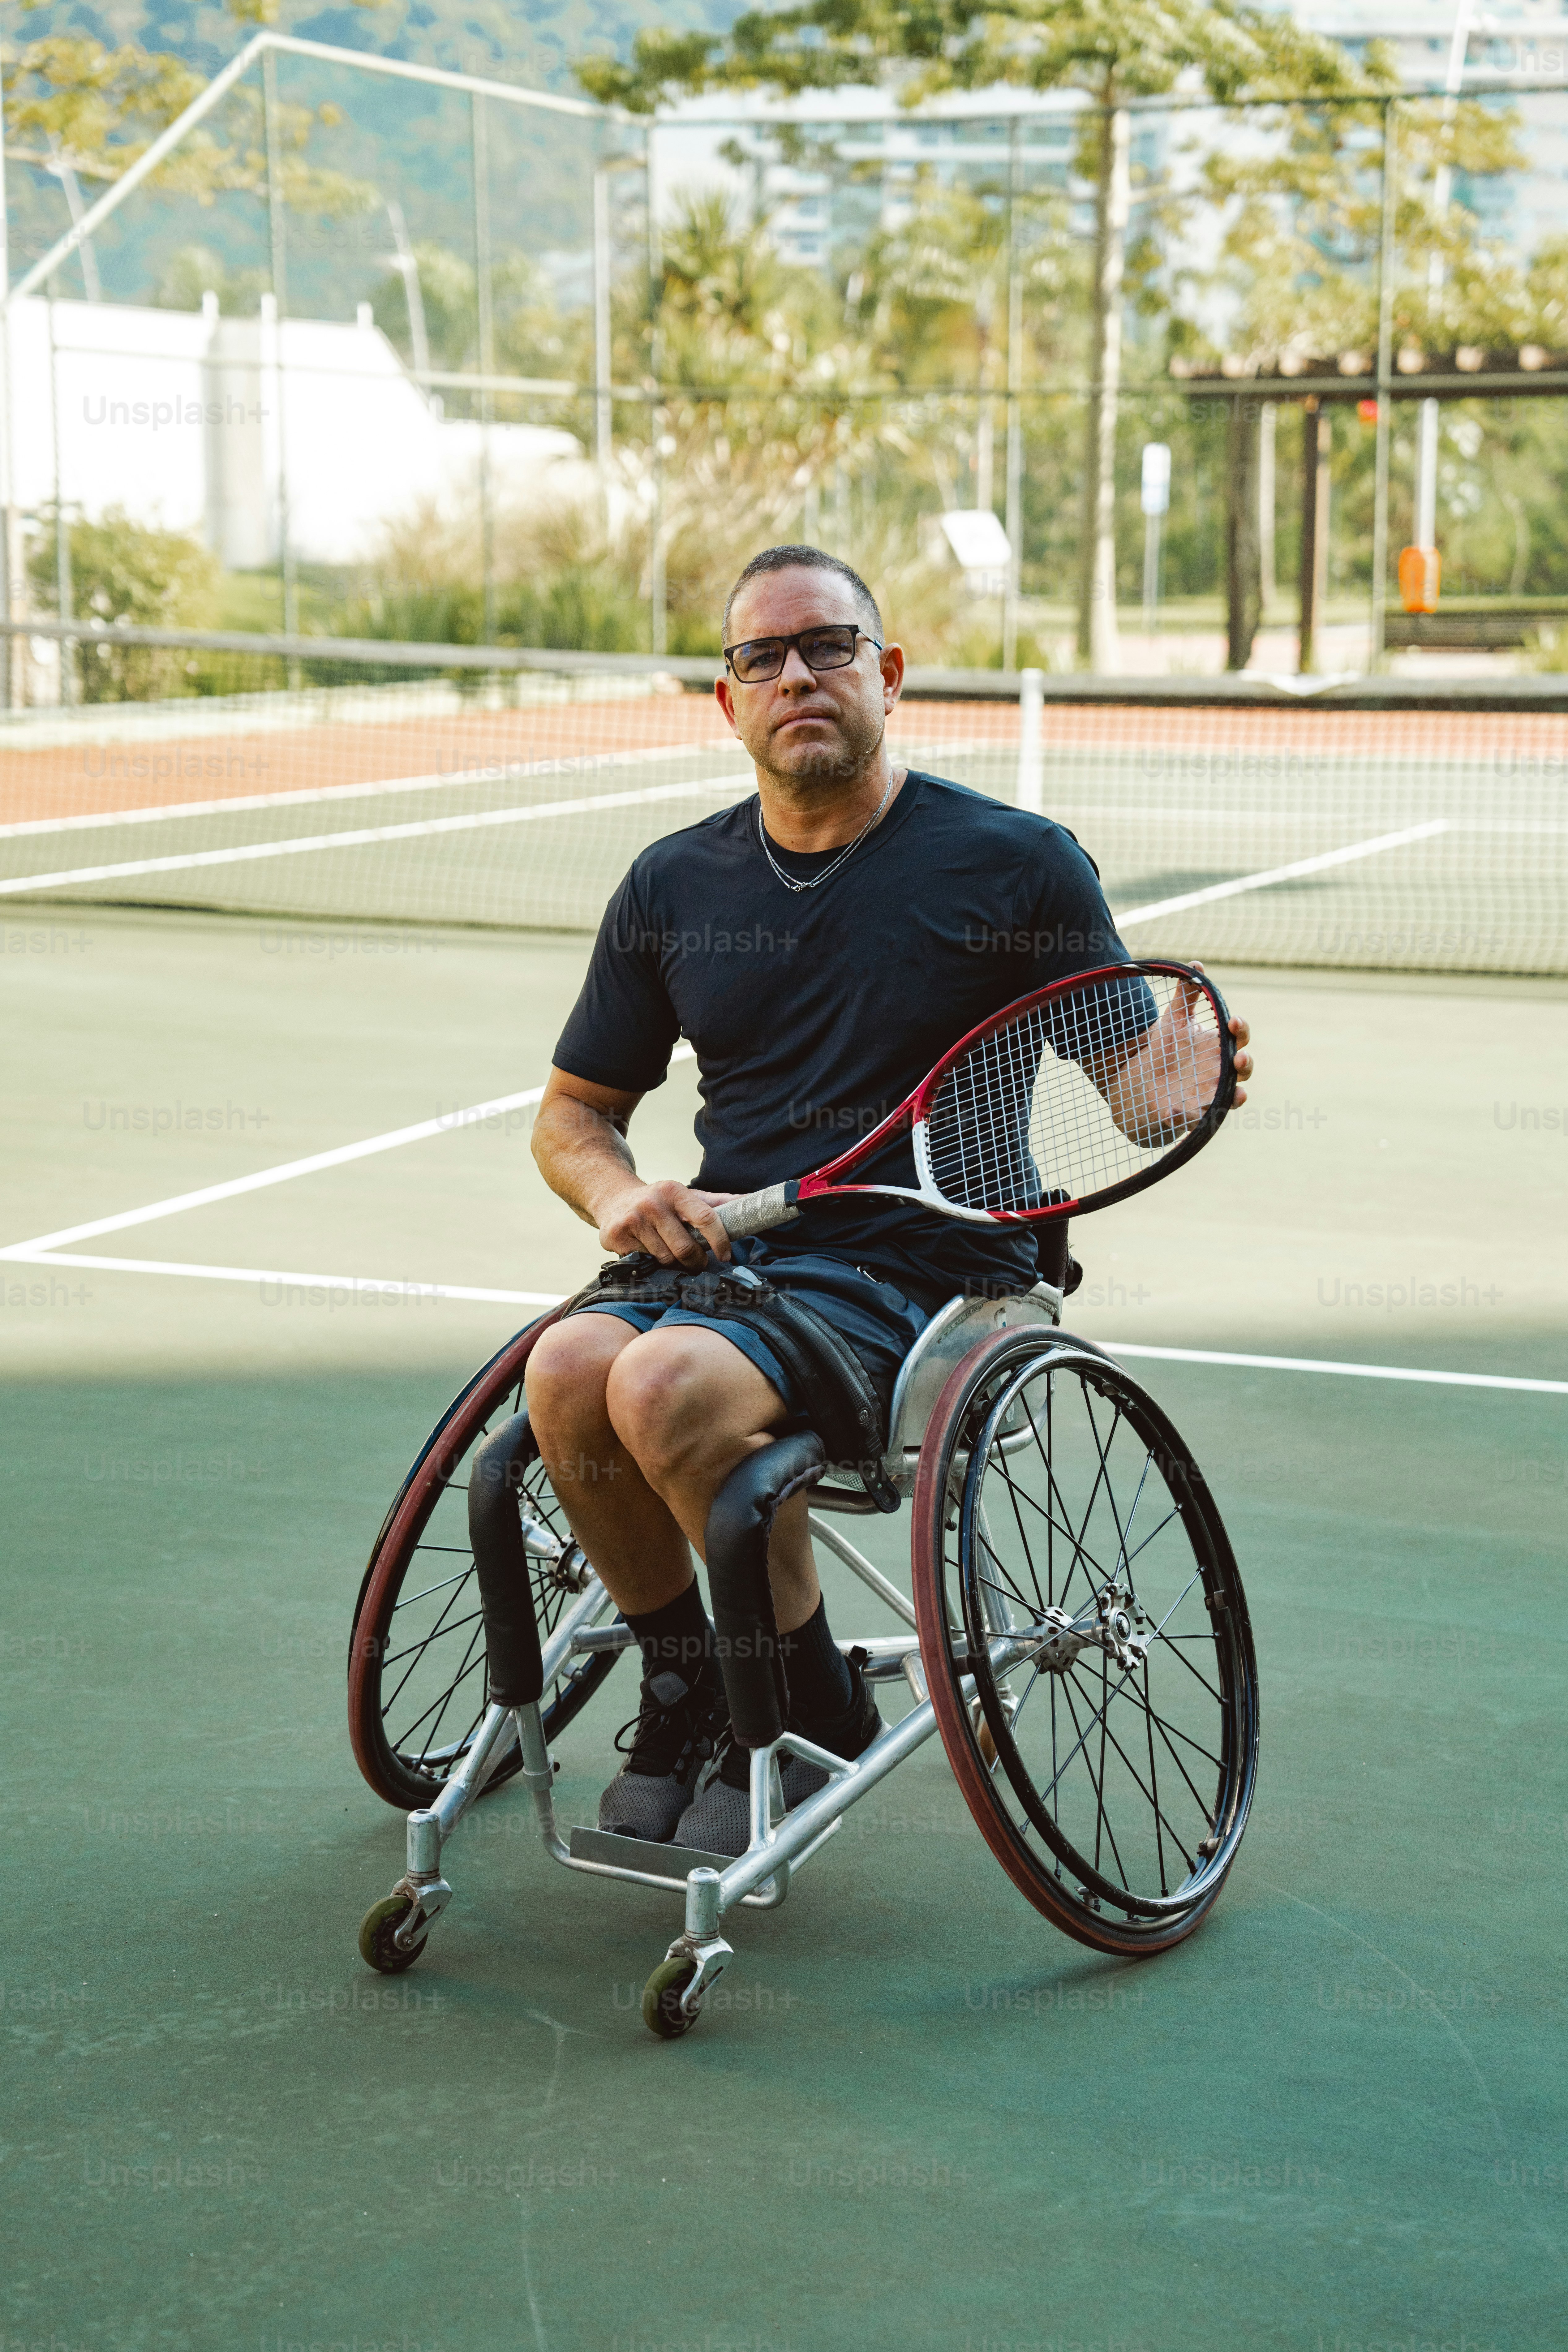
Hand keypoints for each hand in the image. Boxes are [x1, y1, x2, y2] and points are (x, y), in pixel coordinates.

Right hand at [595, 1180, 738, 1268]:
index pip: (706, 1218)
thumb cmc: (659, 1202)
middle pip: (685, 1248)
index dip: (720, 1240)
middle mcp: (652, 1203)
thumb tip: (750, 1202)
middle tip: (697, 1262)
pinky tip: (646, 1251)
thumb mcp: (686, 1197)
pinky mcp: (616, 1237)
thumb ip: (717, 1203)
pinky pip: (644, 1263)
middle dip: (696, 1261)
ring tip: (670, 1254)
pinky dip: (650, 1263)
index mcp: (674, 1191)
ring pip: (665, 1259)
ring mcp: (632, 1220)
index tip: (726, 1255)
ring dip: (672, 1264)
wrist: (613, 1198)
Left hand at [1093, 966, 1252, 1142]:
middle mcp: (1221, 1071)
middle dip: (1245, 1064)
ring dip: (1237, 1096)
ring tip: (1238, 1094)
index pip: (1238, 1036)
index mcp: (1218, 1046)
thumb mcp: (1174, 1021)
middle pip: (1243, 1068)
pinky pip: (1204, 1117)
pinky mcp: (1195, 1112)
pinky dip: (1203, 1116)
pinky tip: (1197, 1113)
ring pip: (1233, 1096)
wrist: (1144, 1082)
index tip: (1232, 1020)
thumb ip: (1187, 995)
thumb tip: (1196, 965)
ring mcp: (1211, 1092)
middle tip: (1239, 1058)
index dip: (1240, 1028)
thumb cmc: (1167, 1049)